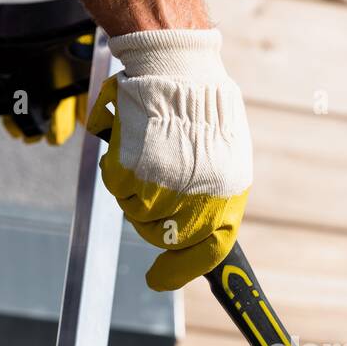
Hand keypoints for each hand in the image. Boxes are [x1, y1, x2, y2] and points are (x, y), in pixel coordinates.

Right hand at [86, 28, 250, 290]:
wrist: (177, 66)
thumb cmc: (200, 105)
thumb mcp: (224, 154)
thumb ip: (213, 195)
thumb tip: (192, 236)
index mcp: (230, 193)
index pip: (209, 249)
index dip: (181, 269)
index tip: (159, 279)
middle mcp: (201, 196)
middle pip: (164, 235)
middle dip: (152, 222)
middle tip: (148, 191)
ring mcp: (167, 186)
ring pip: (137, 214)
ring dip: (133, 193)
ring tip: (143, 156)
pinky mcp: (136, 172)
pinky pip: (117, 189)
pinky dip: (116, 172)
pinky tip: (129, 146)